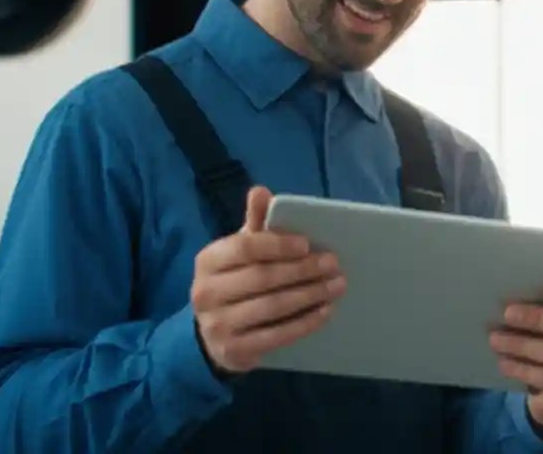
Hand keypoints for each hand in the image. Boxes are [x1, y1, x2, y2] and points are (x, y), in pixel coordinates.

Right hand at [190, 185, 345, 372]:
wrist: (211, 336)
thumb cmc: (234, 282)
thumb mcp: (239, 252)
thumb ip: (254, 225)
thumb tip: (260, 191)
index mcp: (208, 261)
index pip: (245, 248)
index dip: (277, 245)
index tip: (307, 243)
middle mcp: (206, 293)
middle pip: (262, 278)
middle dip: (302, 270)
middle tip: (333, 264)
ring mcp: (218, 324)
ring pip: (272, 307)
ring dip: (309, 295)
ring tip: (336, 286)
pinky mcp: (234, 351)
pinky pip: (276, 335)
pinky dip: (304, 323)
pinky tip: (325, 311)